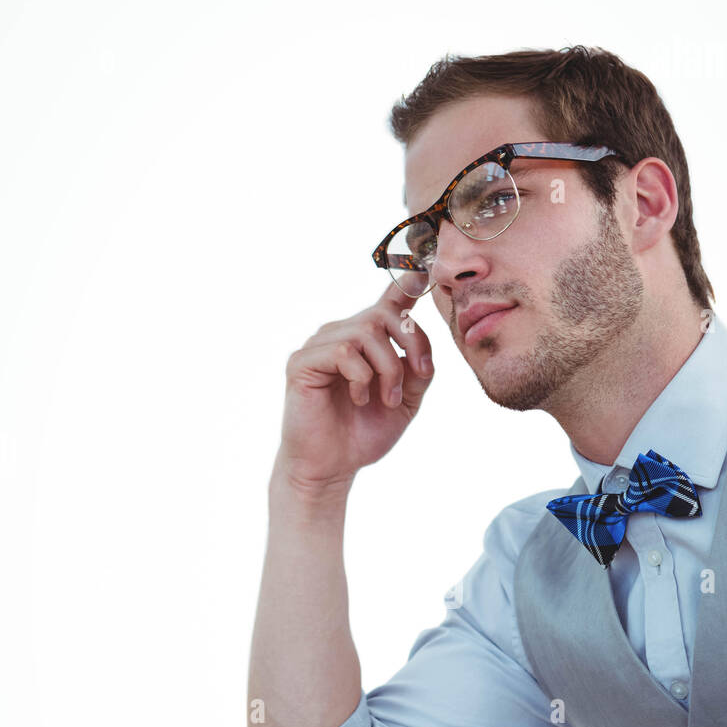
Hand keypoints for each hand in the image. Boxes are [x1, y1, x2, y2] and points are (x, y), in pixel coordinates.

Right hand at [278, 281, 434, 493]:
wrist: (332, 467)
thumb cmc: (363, 433)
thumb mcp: (405, 402)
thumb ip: (418, 371)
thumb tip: (422, 347)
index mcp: (366, 340)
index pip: (388, 302)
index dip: (406, 280)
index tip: (424, 260)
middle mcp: (341, 334)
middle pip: (385, 315)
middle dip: (411, 344)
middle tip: (417, 379)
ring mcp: (320, 345)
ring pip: (366, 332)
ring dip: (388, 369)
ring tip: (386, 399)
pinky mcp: (302, 362)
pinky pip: (343, 352)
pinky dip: (361, 377)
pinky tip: (358, 398)